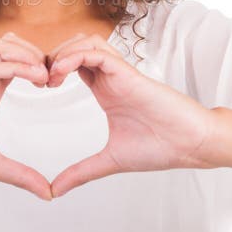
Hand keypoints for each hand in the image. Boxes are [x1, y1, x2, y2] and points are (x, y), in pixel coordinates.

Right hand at [0, 32, 52, 200]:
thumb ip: (20, 175)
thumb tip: (47, 193)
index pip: (20, 60)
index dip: (42, 66)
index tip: (57, 84)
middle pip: (15, 43)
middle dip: (40, 54)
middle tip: (56, 76)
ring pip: (6, 45)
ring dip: (31, 55)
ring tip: (46, 77)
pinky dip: (21, 66)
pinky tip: (37, 80)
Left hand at [46, 33, 216, 197]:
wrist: (193, 144)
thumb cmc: (160, 148)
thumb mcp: (109, 161)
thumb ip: (80, 172)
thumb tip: (55, 190)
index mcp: (105, 89)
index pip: (73, 63)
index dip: (52, 69)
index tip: (38, 87)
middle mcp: (111, 76)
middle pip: (75, 45)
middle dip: (52, 56)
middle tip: (38, 79)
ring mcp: (120, 72)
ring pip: (86, 42)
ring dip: (63, 52)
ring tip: (49, 76)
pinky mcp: (129, 73)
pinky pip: (98, 52)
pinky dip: (75, 56)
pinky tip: (61, 73)